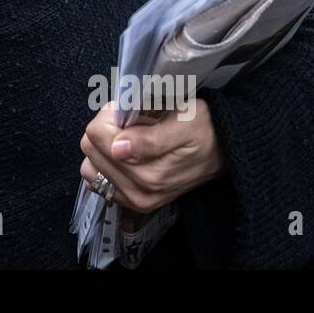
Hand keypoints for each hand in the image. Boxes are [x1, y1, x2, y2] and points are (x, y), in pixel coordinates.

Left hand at [79, 100, 223, 214]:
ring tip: (129, 139)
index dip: (111, 115)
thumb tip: (117, 148)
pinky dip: (106, 163)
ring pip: (89, 165)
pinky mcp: (131, 201)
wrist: (223, 151)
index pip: (96, 134)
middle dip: (107, 129)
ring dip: (104, 147)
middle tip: (131, 123)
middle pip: (90, 148)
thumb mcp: (185, 122)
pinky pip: (96, 180)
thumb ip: (150, 138)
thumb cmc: (204, 129)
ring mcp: (133, 200)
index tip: (129, 111)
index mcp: (149, 174)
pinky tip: (126, 155)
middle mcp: (138, 192)